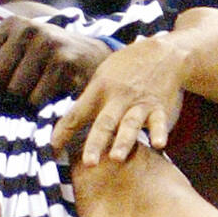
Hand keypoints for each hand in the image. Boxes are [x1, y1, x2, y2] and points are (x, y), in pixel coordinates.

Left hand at [0, 17, 111, 108]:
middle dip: (2, 89)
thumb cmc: (46, 55)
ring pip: (14, 91)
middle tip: (16, 88)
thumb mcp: (18, 45)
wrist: (91, 55)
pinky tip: (48, 94)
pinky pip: (35, 99)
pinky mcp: (63, 65)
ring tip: (33, 90)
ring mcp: (47, 46)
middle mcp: (29, 30)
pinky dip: (39, 104)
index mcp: (13, 24)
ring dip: (22, 99)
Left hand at [50, 36, 187, 165]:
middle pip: (104, 123)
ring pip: (130, 124)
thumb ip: (88, 101)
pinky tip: (159, 145)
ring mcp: (140, 104)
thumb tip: (64, 126)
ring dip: (123, 141)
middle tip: (88, 163)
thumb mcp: (103, 76)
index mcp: (100, 90)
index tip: (54, 146)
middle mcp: (118, 97)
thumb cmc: (127, 69)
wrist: (164, 54)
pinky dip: (160, 133)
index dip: (65, 130)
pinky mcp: (160, 109)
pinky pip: (159, 122)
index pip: (78, 113)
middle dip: (95, 143)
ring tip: (117, 158)